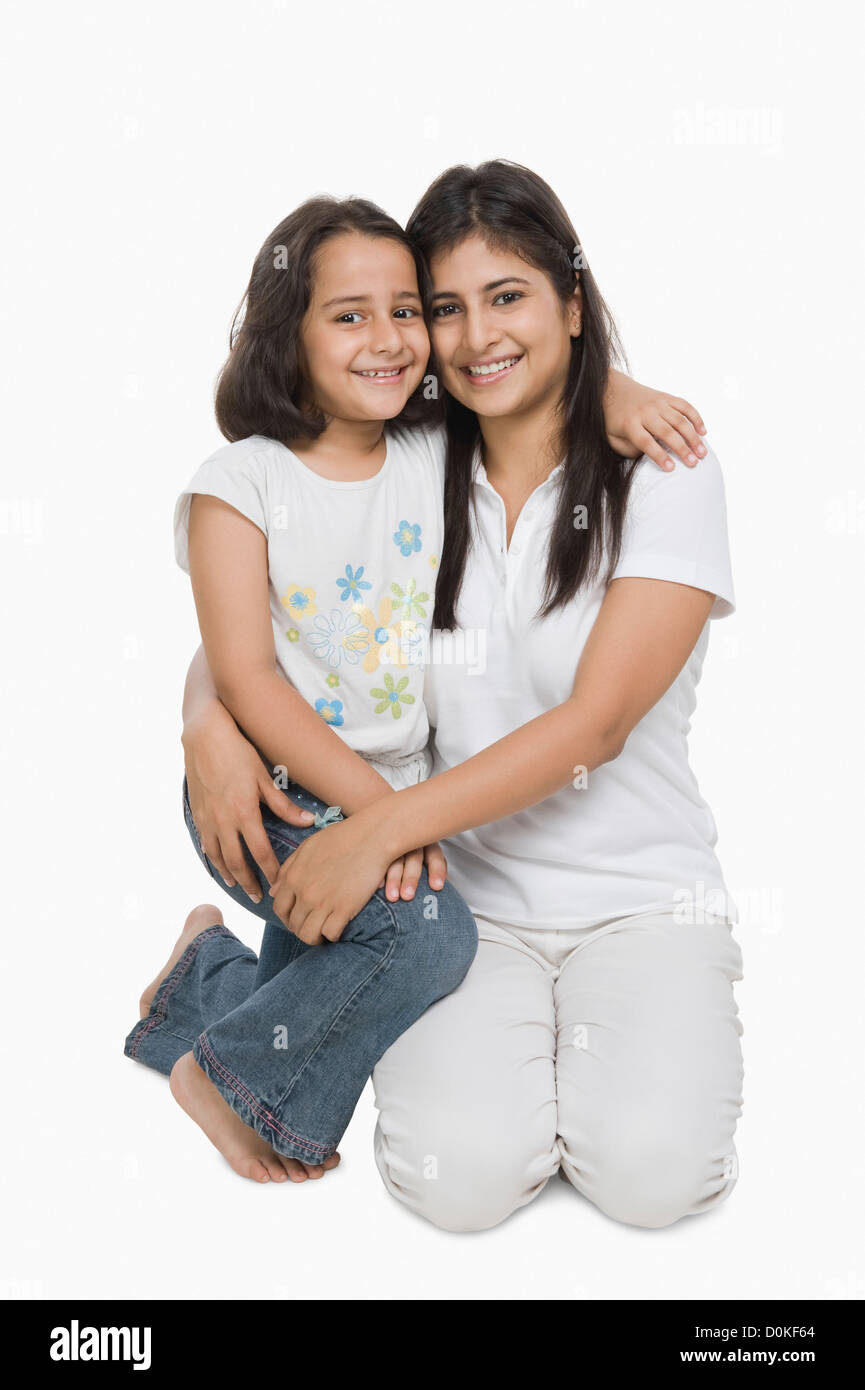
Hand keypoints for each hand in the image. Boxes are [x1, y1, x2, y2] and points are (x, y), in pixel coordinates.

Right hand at [183, 707, 314, 899]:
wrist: (204, 737)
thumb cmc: (238, 753)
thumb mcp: (265, 777)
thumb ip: (285, 805)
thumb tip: (309, 822)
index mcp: (245, 813)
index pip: (260, 852)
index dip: (271, 872)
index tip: (279, 884)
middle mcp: (224, 821)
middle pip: (237, 862)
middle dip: (249, 883)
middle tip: (260, 898)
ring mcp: (208, 819)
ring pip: (218, 857)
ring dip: (229, 875)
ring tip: (238, 886)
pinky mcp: (197, 814)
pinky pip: (205, 844)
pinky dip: (213, 859)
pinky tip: (218, 864)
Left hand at [271, 807, 397, 943]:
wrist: (372, 836)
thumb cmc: (341, 837)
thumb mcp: (307, 847)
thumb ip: (288, 869)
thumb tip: (273, 891)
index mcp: (293, 877)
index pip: (279, 908)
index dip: (286, 917)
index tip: (296, 917)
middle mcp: (305, 892)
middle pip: (293, 925)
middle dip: (300, 928)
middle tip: (312, 926)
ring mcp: (324, 902)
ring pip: (308, 935)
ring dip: (315, 937)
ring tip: (323, 933)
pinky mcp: (344, 909)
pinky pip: (330, 934)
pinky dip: (333, 935)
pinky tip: (338, 928)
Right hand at [378, 841, 447, 901]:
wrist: (394, 823)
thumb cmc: (418, 851)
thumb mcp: (429, 854)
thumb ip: (437, 870)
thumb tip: (447, 888)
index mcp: (427, 842)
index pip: (434, 855)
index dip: (437, 870)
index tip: (437, 886)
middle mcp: (411, 840)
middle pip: (413, 858)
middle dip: (411, 878)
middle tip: (408, 896)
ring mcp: (394, 841)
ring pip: (395, 859)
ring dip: (393, 878)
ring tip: (393, 897)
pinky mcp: (379, 846)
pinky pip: (377, 857)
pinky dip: (379, 873)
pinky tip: (379, 886)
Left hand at [603, 370, 707, 472]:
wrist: (613, 389)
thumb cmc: (614, 420)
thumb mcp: (612, 438)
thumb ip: (627, 450)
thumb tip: (647, 455)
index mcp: (630, 424)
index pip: (646, 442)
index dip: (659, 456)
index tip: (671, 469)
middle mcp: (645, 412)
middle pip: (666, 432)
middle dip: (682, 449)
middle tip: (694, 463)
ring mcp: (657, 403)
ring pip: (679, 420)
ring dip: (693, 437)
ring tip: (703, 453)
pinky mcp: (666, 397)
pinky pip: (685, 406)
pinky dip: (696, 418)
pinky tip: (703, 432)